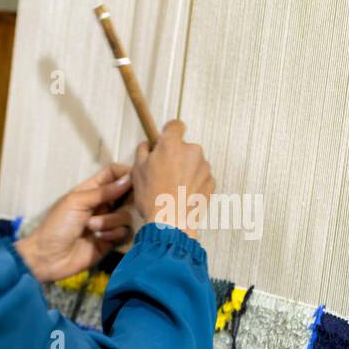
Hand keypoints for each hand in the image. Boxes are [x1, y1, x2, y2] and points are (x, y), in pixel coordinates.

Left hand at [15, 163, 134, 282]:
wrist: (49, 257)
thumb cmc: (57, 225)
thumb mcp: (77, 202)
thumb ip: (103, 191)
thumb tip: (128, 179)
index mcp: (92, 190)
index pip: (113, 173)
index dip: (125, 173)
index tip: (136, 178)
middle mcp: (103, 204)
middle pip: (126, 193)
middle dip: (125, 199)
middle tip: (115, 205)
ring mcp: (108, 222)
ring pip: (126, 214)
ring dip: (110, 220)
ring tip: (91, 227)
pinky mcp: (112, 240)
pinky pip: (123, 232)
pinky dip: (112, 234)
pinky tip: (98, 239)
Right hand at [132, 120, 214, 238]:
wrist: (171, 222)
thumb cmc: (153, 197)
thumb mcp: (137, 170)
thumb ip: (143, 151)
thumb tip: (147, 146)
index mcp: (172, 144)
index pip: (175, 125)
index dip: (168, 132)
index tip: (164, 140)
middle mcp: (192, 151)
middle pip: (184, 146)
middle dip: (175, 155)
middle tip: (162, 172)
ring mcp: (204, 167)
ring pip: (193, 162)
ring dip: (185, 170)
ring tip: (172, 187)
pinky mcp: (211, 182)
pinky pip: (201, 176)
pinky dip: (193, 182)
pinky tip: (182, 194)